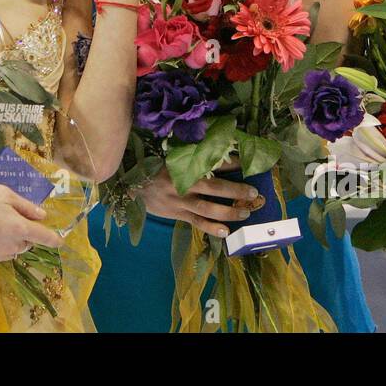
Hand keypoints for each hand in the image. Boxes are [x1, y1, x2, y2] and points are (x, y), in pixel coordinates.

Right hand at [0, 185, 64, 261]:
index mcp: (21, 229)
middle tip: (13, 215)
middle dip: (26, 231)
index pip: (45, 237)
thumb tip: (41, 215)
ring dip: (15, 238)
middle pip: (29, 241)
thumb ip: (26, 206)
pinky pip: (4, 251)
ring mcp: (1, 253)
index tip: (61, 240)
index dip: (55, 238)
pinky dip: (3, 243)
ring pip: (16, 247)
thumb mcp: (5, 194)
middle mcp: (14, 245)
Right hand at [138, 165, 256, 237]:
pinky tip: (225, 231)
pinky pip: (197, 222)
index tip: (245, 163)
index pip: (210, 163)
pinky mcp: (177, 214)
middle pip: (212, 188)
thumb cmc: (156, 169)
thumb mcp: (171, 158)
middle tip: (252, 192)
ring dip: (228, 211)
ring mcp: (180, 201)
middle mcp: (182, 184)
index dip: (229, 163)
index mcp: (181, 165)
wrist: (132, 185)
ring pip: (207, 208)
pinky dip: (211, 228)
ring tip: (244, 212)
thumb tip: (218, 154)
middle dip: (234, 190)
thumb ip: (190, 158)